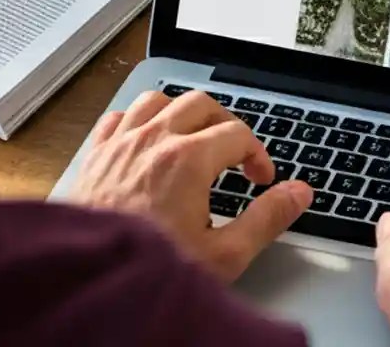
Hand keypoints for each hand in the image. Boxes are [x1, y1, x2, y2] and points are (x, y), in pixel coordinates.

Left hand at [71, 90, 312, 281]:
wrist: (91, 287)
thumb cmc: (149, 272)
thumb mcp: (224, 254)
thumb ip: (267, 218)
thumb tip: (297, 193)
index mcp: (188, 160)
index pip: (238, 134)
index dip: (258, 155)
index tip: (260, 179)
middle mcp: (153, 142)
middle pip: (200, 104)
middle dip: (225, 124)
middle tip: (234, 152)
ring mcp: (119, 146)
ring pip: (157, 100)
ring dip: (181, 113)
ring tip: (193, 136)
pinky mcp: (94, 157)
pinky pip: (119, 117)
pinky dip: (138, 121)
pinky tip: (146, 140)